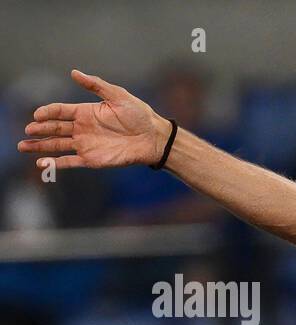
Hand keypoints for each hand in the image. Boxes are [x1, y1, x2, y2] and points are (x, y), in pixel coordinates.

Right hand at [17, 69, 170, 170]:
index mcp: (85, 112)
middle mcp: (82, 128)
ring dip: (41, 147)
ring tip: (23, 147)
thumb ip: (95, 85)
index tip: (36, 115)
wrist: (154, 138)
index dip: (46, 112)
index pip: (59, 111)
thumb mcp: (118, 95)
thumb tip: (73, 72)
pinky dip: (56, 163)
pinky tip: (41, 164)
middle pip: (54, 129)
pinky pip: (70, 161)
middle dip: (39, 130)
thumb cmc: (139, 114)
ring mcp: (86, 144)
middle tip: (26, 132)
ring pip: (57, 145)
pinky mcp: (92, 159)